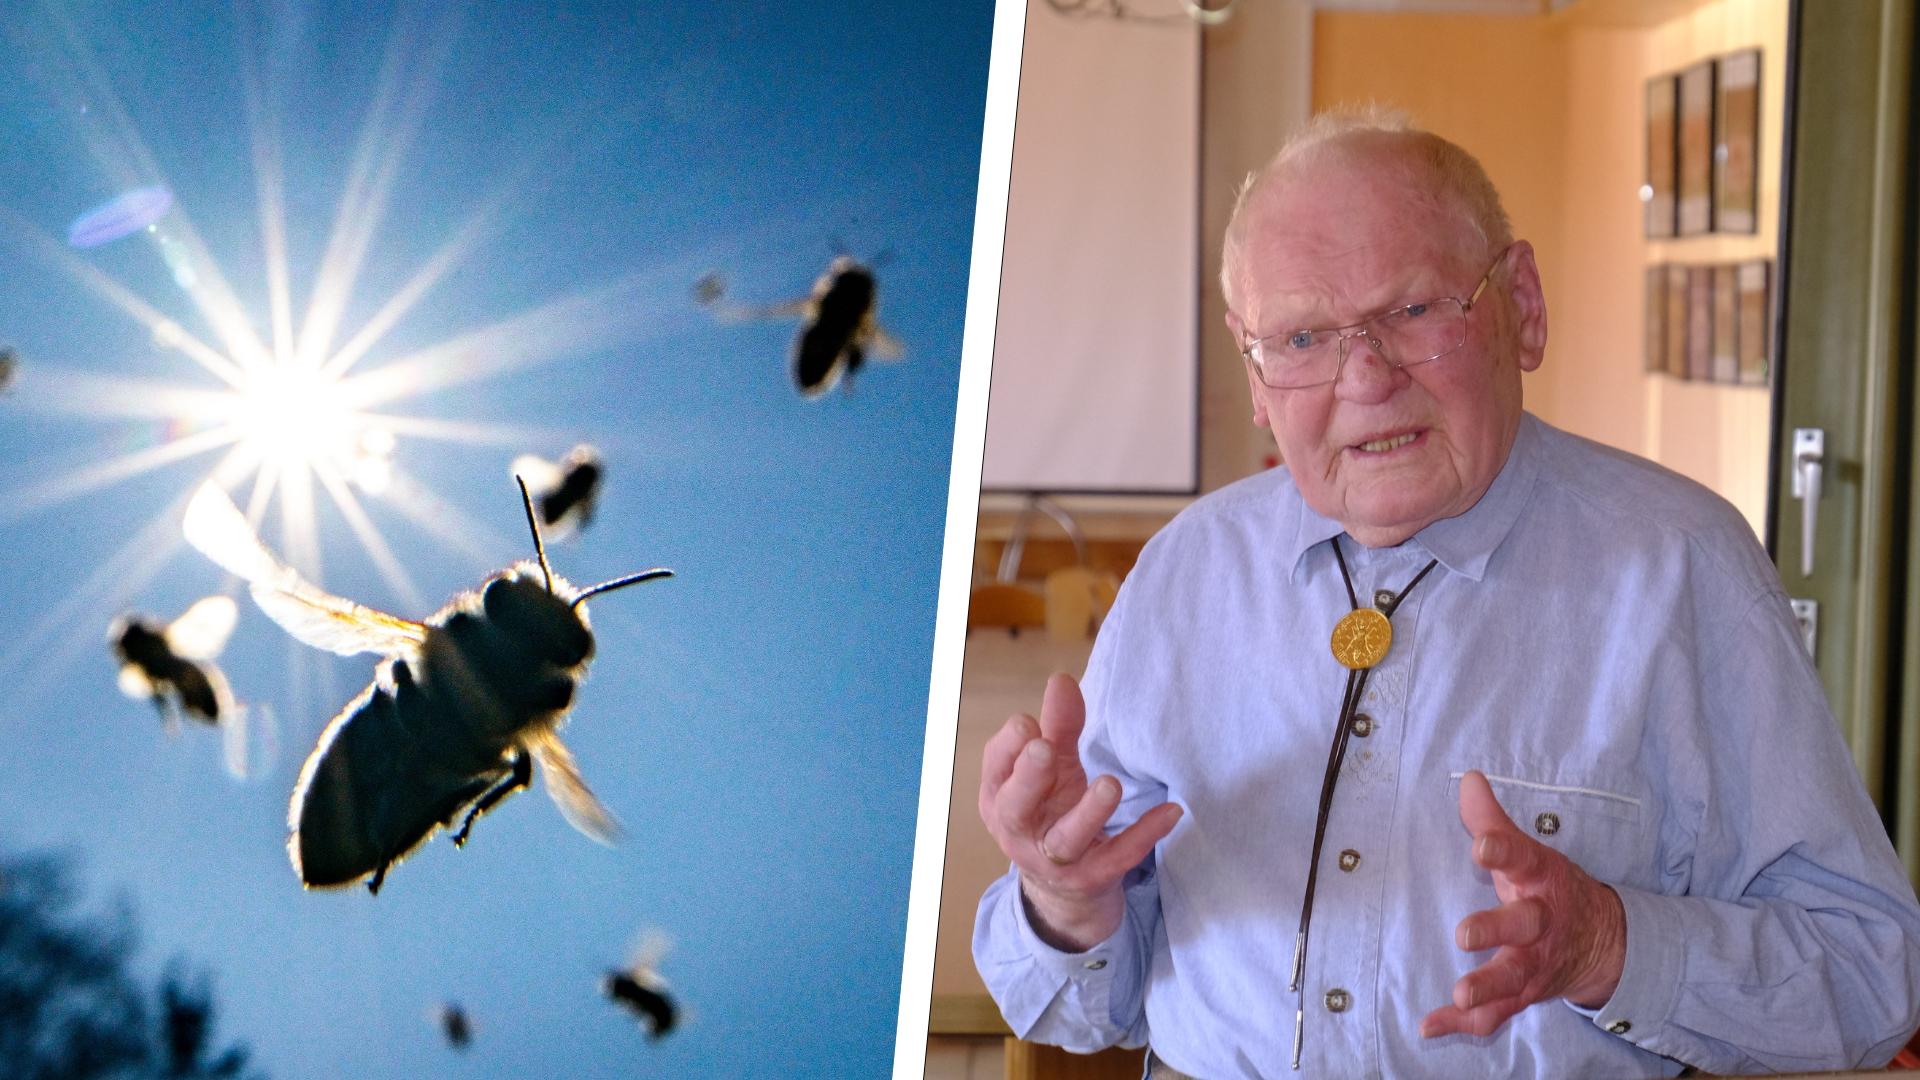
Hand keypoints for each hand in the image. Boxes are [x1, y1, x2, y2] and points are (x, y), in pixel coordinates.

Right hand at [977, 673, 1182, 950]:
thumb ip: (1056, 726)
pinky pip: (1120, 857)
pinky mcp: (1094, 877)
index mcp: (1001, 798)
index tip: (1028, 722)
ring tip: (1111, 784)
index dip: (1010, 747)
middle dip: (1030, 777)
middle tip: (1045, 747)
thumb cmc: (1050, 811)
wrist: (1063, 889)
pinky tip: (1170, 811)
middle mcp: (1021, 832)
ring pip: (1067, 839)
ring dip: (1088, 812)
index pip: (998, 770)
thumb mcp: (1050, 769)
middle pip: (1017, 807)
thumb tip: (1060, 679)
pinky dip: (1144, 834)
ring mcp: (1055, 860)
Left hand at [1420, 771, 1626, 1038]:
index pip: (1521, 857)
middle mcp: (1541, 922)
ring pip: (1513, 976)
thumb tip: (1468, 779)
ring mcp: (1535, 961)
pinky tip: (1431, 1026)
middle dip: (1495, 929)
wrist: (1602, 942)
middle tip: (1464, 935)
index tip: (1481, 846)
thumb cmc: (1548, 888)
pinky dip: (1466, 1023)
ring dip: (1487, 987)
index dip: (1501, 850)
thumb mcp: (1528, 853)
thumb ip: (1492, 823)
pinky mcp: (1525, 993)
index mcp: (1540, 878)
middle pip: (1522, 924)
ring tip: (1460, 995)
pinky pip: (1497, 1012)